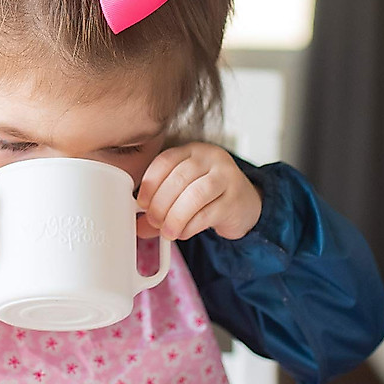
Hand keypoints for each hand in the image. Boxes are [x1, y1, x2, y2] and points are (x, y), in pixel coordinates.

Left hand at [135, 142, 261, 241]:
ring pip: (195, 195)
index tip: (141, 202)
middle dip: (161, 204)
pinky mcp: (235, 200)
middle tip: (153, 221)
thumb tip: (138, 225)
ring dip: (175, 217)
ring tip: (167, 231)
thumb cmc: (209, 197)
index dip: (150, 183)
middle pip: (179, 178)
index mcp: (192, 151)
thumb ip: (160, 205)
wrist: (245, 205)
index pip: (166, 160)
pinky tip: (183, 232)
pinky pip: (208, 213)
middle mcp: (211, 159)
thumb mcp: (182, 194)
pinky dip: (190, 227)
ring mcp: (227, 177)